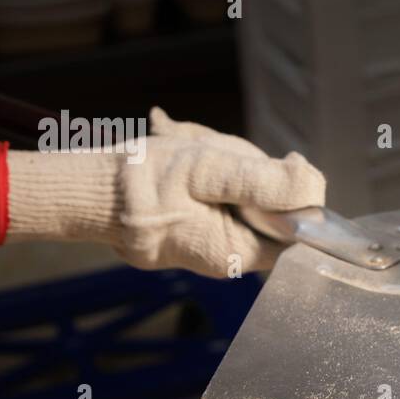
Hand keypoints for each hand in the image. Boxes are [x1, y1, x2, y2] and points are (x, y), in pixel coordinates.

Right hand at [7, 109, 326, 276]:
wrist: (86, 187)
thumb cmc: (143, 181)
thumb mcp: (209, 172)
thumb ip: (264, 183)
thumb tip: (313, 185)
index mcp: (238, 253)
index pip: (297, 232)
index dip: (298, 195)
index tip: (280, 162)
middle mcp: (230, 253)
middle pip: (273, 208)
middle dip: (254, 170)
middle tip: (216, 151)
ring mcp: (214, 235)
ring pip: (246, 192)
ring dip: (227, 159)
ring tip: (188, 145)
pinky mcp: (198, 219)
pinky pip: (222, 188)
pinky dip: (209, 162)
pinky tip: (178, 145)